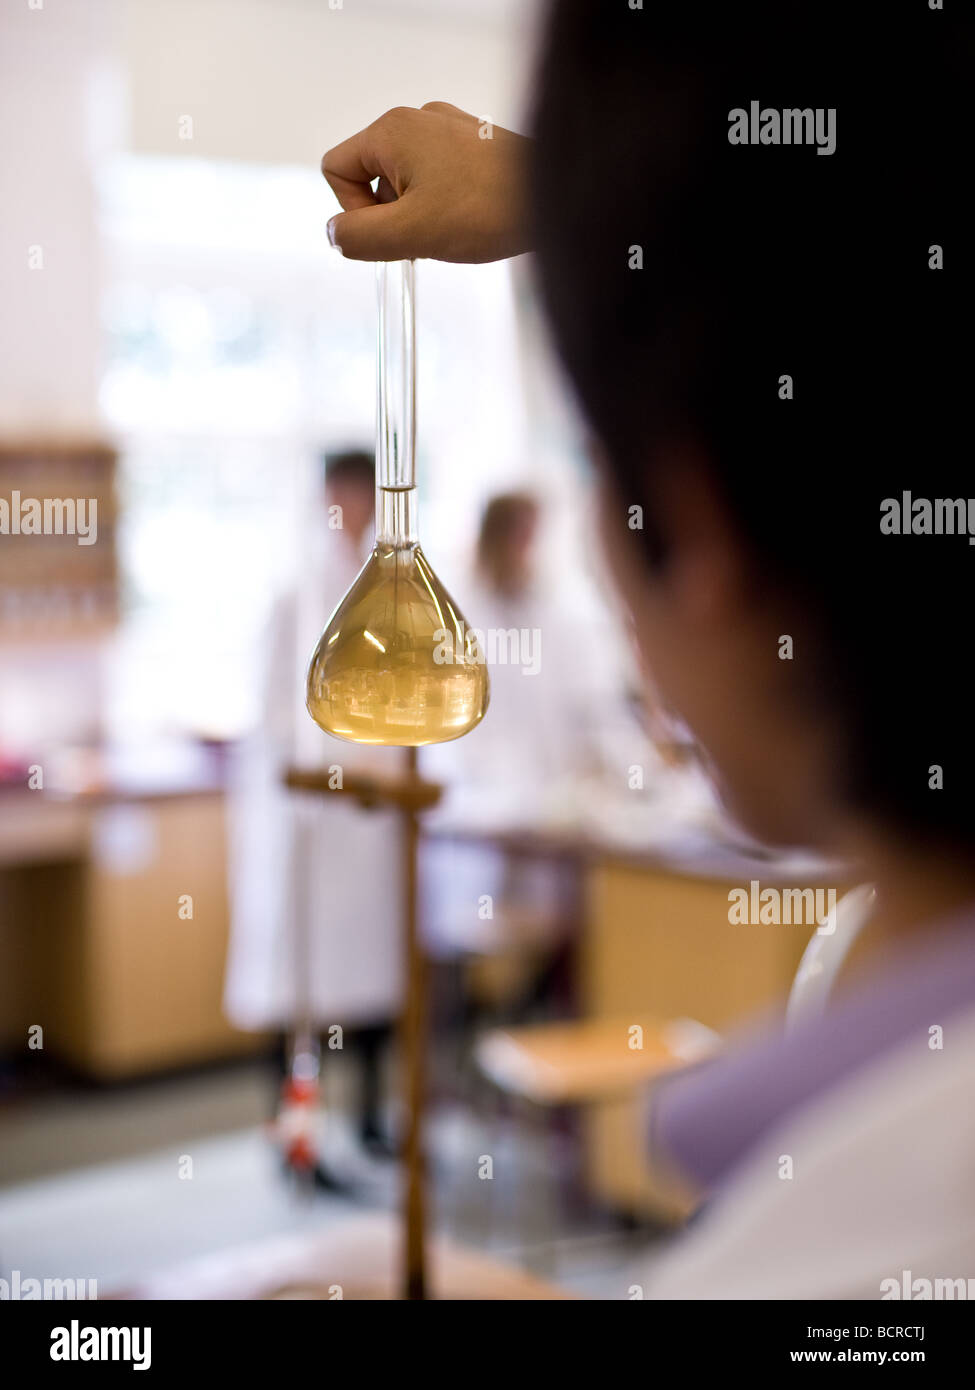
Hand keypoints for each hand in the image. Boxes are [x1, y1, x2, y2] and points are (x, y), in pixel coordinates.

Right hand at [322, 102, 529, 263]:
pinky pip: (436, 177)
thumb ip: (361, 237)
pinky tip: (470, 218)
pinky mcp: (473, 145)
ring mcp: (447, 129)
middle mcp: (417, 120)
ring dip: (417, 212)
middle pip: (371, 175)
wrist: (559, 198)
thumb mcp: (411, 233)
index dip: (353, 211)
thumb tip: (335, 234)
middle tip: (426, 235)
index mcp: (392, 131)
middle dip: (389, 214)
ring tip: (453, 227)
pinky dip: (443, 203)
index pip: (337, 169)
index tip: (391, 232)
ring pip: (405, 180)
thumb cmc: (489, 208)